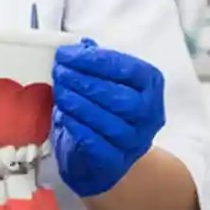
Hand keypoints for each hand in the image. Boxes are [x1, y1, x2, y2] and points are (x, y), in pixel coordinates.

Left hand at [52, 38, 165, 197]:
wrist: (105, 158)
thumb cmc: (104, 110)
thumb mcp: (104, 80)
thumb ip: (96, 61)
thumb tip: (80, 46)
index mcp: (150, 86)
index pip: (128, 70)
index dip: (95, 60)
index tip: (66, 54)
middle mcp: (150, 115)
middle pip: (121, 98)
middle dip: (85, 82)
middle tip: (59, 71)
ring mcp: (134, 142)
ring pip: (110, 122)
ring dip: (79, 103)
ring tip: (59, 90)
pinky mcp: (115, 163)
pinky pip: (97, 144)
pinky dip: (78, 127)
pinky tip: (62, 114)